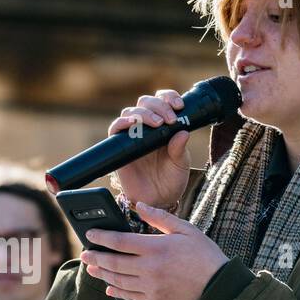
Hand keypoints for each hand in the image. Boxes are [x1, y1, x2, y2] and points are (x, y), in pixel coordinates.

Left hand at [82, 203, 228, 299]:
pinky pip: (129, 296)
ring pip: (118, 280)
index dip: (101, 237)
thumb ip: (159, 217)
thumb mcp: (185, 229)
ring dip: (102, 274)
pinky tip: (109, 288)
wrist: (218, 286)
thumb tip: (139, 205)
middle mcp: (149, 268)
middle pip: (113, 262)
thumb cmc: (203, 254)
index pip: (120, 241)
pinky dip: (116, 292)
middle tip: (84, 254)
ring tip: (92, 268)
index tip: (90, 234)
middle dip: (95, 257)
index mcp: (156, 248)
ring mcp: (150, 286)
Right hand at [107, 89, 190, 210]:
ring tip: (158, 123)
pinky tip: (133, 123)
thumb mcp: (181, 164)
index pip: (163, 101)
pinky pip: (116, 128)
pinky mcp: (119, 147)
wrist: (157, 202)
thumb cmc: (170, 181)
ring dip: (144, 113)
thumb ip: (180, 149)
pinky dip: (122, 122)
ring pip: (131, 111)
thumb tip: (183, 132)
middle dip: (158, 105)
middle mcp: (146, 127)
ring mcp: (132, 136)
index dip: (169, 97)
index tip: (179, 105)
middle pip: (146, 102)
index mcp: (164, 126)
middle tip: (170, 119)